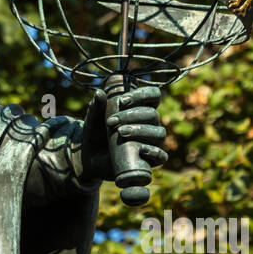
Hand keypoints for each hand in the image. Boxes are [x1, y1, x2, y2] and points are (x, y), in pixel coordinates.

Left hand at [78, 84, 167, 202]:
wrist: (90, 158)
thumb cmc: (96, 133)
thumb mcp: (94, 119)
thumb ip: (96, 106)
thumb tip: (100, 93)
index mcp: (140, 109)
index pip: (154, 96)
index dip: (143, 94)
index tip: (122, 100)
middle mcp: (150, 124)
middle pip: (153, 114)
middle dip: (132, 115)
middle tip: (111, 121)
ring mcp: (152, 142)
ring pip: (159, 133)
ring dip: (141, 131)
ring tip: (120, 132)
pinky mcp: (149, 160)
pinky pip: (162, 156)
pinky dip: (154, 152)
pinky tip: (142, 150)